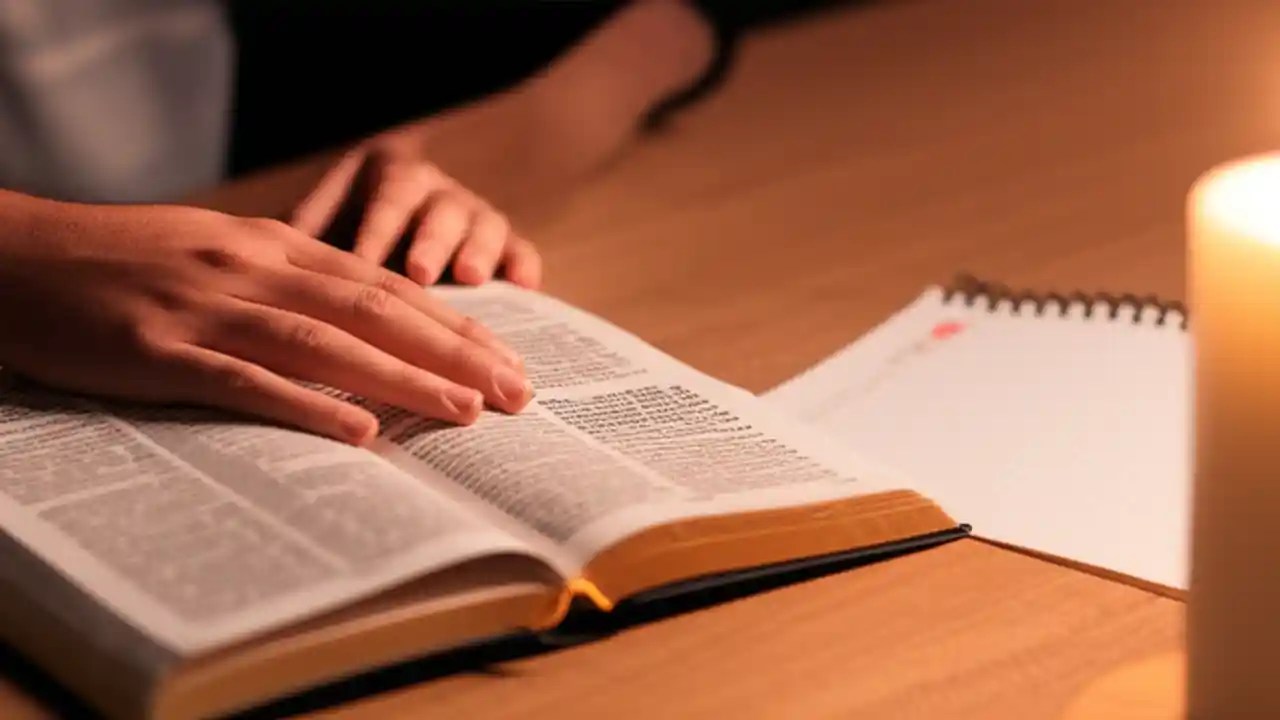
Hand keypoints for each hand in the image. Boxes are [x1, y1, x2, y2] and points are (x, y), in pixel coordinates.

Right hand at [0, 194, 532, 444]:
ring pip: (326, 343)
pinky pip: (245, 381)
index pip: (382, 285)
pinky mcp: (161, 352)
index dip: (451, 321)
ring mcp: (207, 309)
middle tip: (516, 391)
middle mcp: (253, 270)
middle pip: (374, 310)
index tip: (505, 355)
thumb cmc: (126, 259)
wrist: (18, 256)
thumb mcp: (219, 251)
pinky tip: (358, 430)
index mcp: (271, 246)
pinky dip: (307, 405)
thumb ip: (288, 280)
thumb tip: (363, 325)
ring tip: (467, 410)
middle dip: (453, 351)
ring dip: (403, 376)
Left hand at [289, 129, 542, 288]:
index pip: (382, 198)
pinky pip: (522, 251)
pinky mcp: (506, 244)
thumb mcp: (318, 216)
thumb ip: (298, 235)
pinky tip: (522, 291)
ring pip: (483, 225)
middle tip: (419, 273)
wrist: (408, 203)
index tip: (360, 264)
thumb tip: (254, 267)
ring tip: (471, 278)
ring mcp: (475, 215)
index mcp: (388, 175)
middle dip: (429, 241)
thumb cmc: (346, 224)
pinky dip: (522, 268)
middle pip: (436, 210)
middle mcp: (436, 191)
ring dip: (477, 249)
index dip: (375, 231)